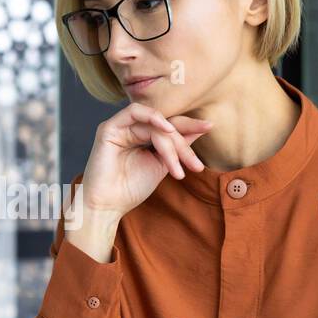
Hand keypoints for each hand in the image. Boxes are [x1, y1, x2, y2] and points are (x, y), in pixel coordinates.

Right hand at [75, 103, 212, 218]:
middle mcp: (130, 129)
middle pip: (165, 125)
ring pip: (155, 124)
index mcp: (140, 136)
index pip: (169, 126)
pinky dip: (152, 117)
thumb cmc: (130, 189)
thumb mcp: (162, 165)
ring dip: (170, 141)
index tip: (209, 127)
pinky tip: (166, 129)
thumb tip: (200, 129)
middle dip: (182, 143)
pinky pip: (135, 112)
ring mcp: (119, 126)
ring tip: (179, 163)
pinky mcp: (109, 127)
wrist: (108, 206)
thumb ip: (177, 147)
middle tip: (195, 164)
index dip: (189, 126)